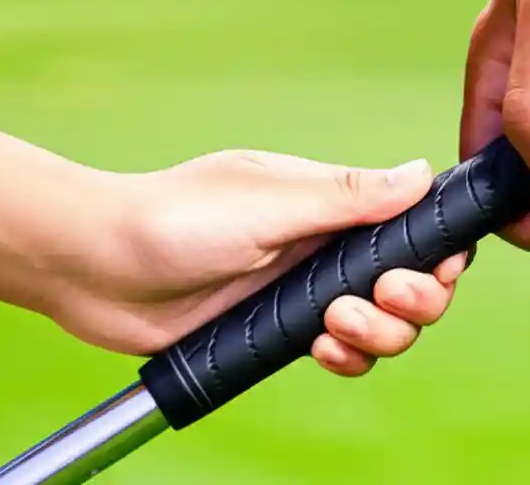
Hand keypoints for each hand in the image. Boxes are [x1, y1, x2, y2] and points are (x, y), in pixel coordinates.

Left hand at [37, 151, 466, 376]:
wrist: (95, 266)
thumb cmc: (173, 218)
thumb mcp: (268, 201)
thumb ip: (348, 196)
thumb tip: (421, 171)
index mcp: (328, 202)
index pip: (409, 224)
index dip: (434, 250)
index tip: (430, 267)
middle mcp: (322, 246)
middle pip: (409, 282)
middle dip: (414, 298)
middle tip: (383, 298)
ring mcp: (300, 291)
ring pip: (380, 324)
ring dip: (377, 332)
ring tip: (331, 325)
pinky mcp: (275, 331)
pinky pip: (338, 353)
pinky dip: (344, 357)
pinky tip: (319, 350)